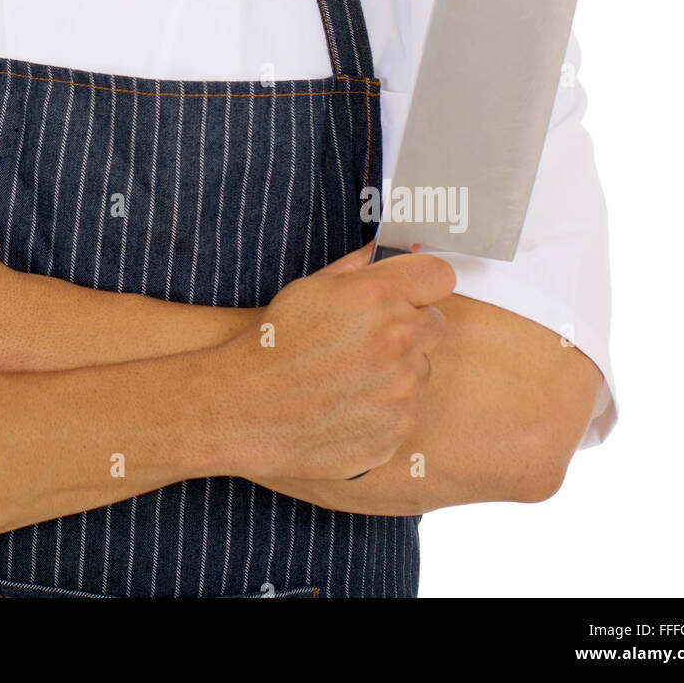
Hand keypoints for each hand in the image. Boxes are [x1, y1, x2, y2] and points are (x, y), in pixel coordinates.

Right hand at [206, 242, 454, 483]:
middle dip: (408, 328)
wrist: (244, 407)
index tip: (410, 295)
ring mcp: (400, 390)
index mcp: (378, 296)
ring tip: (348, 377)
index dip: (422, 284)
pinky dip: (385, 409)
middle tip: (365, 341)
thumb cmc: (273, 343)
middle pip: (434, 325)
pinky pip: (406, 410)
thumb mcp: (311, 288)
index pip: (439, 276)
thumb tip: (398, 252)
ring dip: (396, 371)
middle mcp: (398, 340)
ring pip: (420, 370)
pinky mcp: (396, 430)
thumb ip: (360, 267)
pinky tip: (347, 405)